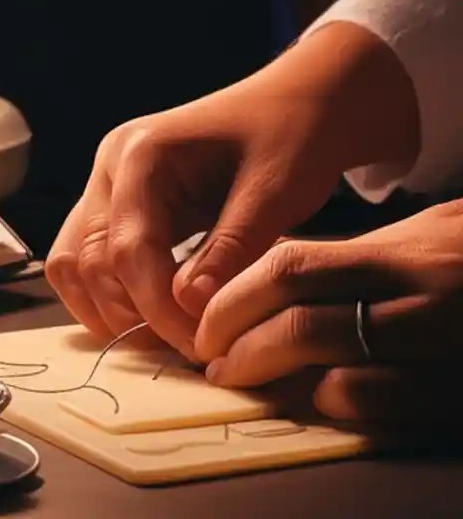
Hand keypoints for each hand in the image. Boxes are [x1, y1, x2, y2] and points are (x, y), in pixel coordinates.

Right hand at [44, 22, 419, 358]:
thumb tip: (190, 310)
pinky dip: (110, 297)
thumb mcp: (274, 193)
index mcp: (141, 153)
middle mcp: (109, 169)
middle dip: (131, 315)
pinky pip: (89, 261)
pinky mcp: (117, 208)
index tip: (200, 347)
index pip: (127, 250)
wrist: (302, 103)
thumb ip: (230, 249)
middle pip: (87, 260)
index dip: (157, 308)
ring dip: (109, 310)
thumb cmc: (295, 136)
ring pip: (74, 263)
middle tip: (185, 351)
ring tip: (165, 341)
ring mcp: (107, 187)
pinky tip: (154, 320)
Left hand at [196, 201, 462, 427]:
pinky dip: (339, 405)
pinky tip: (321, 401)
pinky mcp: (460, 388)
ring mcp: (445, 339)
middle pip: (300, 316)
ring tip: (248, 383)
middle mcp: (420, 291)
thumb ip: (353, 257)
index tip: (206, 323)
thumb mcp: (420, 238)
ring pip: (337, 363)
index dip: (233, 300)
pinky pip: (387, 404)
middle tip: (216, 363)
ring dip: (277, 379)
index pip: (289, 267)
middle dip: (240, 345)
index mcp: (399, 250)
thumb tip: (265, 280)